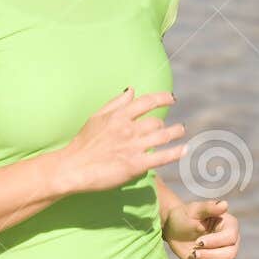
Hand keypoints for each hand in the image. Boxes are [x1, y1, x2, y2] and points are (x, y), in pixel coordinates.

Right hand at [59, 88, 184, 193]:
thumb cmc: (83, 143)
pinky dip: (176, 152)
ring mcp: (133, 147)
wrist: (73, 168)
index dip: (163, 98)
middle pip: (156, 122)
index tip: (172, 98)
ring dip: (176, 132)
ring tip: (181, 131)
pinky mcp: (135, 165)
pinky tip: (185, 149)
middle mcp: (128, 129)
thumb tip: (131, 90)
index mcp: (119, 116)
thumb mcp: (97, 117)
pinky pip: (162, 157)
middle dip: (165, 124)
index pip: (147, 101)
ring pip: (163, 136)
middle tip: (171, 127)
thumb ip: (116, 103)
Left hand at [163, 198, 239, 258]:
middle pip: (230, 255)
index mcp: (229, 225)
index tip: (198, 242)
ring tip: (193, 257)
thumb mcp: (193, 210)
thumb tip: (224, 205)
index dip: (215, 243)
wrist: (175, 229)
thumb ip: (208, 208)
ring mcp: (226, 255)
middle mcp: (232, 241)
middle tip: (194, 252)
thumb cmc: (184, 216)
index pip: (230, 238)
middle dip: (210, 256)